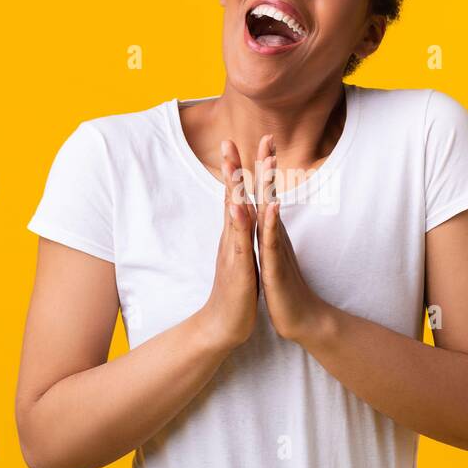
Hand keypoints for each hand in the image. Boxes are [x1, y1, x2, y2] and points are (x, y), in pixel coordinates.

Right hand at [195, 138, 260, 350]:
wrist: (222, 326)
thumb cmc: (235, 292)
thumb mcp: (240, 257)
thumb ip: (239, 235)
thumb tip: (240, 216)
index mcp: (234, 234)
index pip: (235, 195)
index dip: (237, 169)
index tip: (238, 143)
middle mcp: (230, 238)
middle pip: (231, 197)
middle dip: (231, 169)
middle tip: (228, 140)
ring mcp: (232, 251)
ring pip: (235, 215)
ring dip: (237, 190)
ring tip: (237, 165)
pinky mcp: (239, 268)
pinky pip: (242, 243)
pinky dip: (243, 224)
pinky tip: (245, 207)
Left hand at [255, 134, 332, 345]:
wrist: (301, 319)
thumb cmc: (284, 288)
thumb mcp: (270, 255)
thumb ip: (267, 232)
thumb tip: (266, 213)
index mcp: (268, 231)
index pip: (259, 194)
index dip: (255, 169)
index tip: (251, 141)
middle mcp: (274, 235)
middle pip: (267, 194)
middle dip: (265, 166)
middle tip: (266, 136)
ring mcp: (277, 249)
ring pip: (270, 212)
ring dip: (269, 187)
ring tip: (269, 162)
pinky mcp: (276, 267)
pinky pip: (272, 242)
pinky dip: (270, 224)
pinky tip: (271, 207)